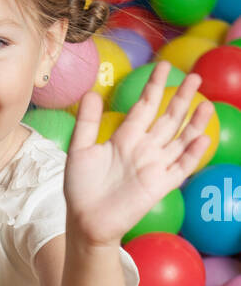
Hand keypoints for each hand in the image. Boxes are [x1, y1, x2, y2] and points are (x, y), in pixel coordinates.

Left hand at [63, 60, 213, 245]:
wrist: (85, 221)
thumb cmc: (80, 187)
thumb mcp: (80, 150)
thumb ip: (87, 122)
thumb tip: (91, 92)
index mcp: (125, 137)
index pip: (145, 106)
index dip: (155, 86)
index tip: (163, 65)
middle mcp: (144, 148)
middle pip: (168, 118)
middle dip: (181, 98)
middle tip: (195, 76)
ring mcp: (154, 166)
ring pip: (180, 140)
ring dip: (194, 123)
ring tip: (205, 104)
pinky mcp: (160, 185)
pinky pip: (181, 168)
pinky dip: (192, 154)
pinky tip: (202, 138)